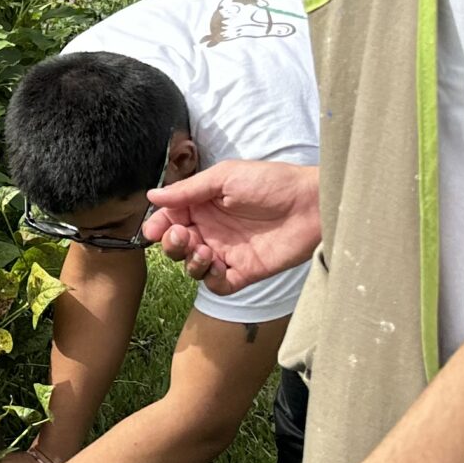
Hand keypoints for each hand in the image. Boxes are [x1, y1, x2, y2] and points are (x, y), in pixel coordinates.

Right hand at [144, 160, 320, 292]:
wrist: (311, 204)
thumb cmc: (271, 182)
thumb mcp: (224, 177)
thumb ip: (188, 190)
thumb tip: (152, 196)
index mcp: (204, 205)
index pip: (171, 218)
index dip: (158, 225)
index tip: (153, 230)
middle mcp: (212, 229)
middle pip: (178, 245)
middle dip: (172, 243)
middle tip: (183, 235)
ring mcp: (227, 252)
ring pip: (193, 267)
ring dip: (190, 261)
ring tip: (203, 250)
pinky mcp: (245, 271)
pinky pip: (218, 284)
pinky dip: (211, 279)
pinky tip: (216, 266)